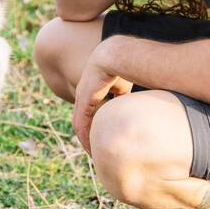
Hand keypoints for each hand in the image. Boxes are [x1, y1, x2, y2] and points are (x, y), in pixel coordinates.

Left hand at [72, 40, 132, 154]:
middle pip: (82, 119)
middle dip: (88, 135)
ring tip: (93, 153)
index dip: (95, 125)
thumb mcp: (123, 87)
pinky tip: (90, 147)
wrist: (118, 55)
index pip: (90, 111)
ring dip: (85, 139)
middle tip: (95, 150)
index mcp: (92, 88)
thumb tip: (129, 111)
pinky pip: (81, 122)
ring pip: (79, 123)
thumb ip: (122, 99)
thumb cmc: (125, 66)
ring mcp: (81, 95)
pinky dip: (85, 135)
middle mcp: (83, 92)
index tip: (103, 137)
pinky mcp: (83, 99)